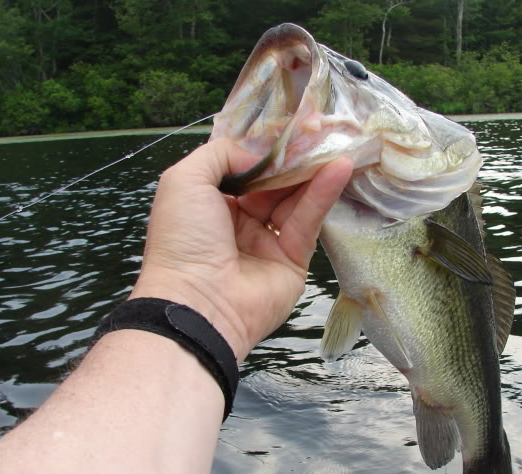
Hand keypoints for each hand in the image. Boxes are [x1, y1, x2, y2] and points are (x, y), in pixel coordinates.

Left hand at [130, 138, 351, 360]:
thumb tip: (260, 154)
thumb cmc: (183, 239)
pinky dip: (323, 193)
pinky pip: (309, 220)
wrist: (198, 302)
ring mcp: (267, 240)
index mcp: (211, 202)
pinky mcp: (294, 259)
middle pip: (274, 180)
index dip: (266, 146)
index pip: (245, 166)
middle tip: (320, 127)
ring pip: (295, 197)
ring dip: (313, 170)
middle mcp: (239, 219)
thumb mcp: (185, 180)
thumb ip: (222, 153)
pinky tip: (338, 167)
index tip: (290, 124)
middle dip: (294, 155)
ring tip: (335, 142)